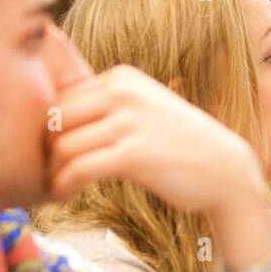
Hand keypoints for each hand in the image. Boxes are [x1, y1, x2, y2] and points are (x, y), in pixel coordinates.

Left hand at [48, 64, 267, 216]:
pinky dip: (64, 184)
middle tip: (50, 172)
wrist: (225, 170)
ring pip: (63, 146)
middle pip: (55, 119)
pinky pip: (79, 168)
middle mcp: (124, 91)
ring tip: (59, 185)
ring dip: (53, 171)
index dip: (49, 129)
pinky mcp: (135, 154)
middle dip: (45, 149)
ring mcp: (130, 121)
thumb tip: (52, 109)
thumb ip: (104, 104)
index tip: (53, 153)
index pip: (60, 97)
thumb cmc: (179, 145)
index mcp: (122, 77)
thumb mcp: (142, 109)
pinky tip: (66, 194)